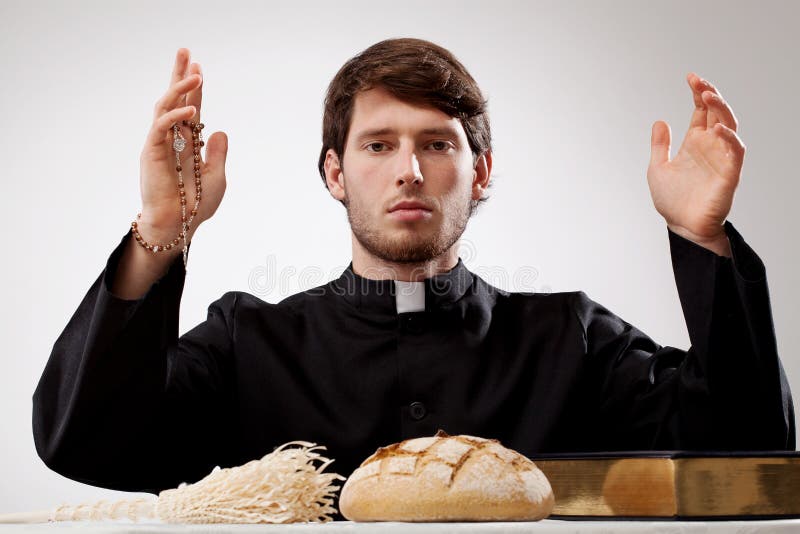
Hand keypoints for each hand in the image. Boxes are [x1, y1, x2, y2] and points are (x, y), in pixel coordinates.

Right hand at [138, 48, 226, 245]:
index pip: (191, 109)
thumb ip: (217, 153)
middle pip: (175, 99)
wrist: (178, 225)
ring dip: (180, 89)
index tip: (198, 67)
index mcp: (187, 143)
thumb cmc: (195, 206)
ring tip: (196, 74)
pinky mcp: (152, 152)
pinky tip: (192, 110)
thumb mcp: (215, 176)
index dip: (194, 89)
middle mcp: (172, 139)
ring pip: (166, 107)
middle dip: (180, 75)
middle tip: (186, 52)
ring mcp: (160, 144)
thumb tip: (219, 131)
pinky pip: (161, 127)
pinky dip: (176, 116)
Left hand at [647, 73, 744, 255]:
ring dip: (720, 109)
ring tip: (707, 96)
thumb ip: (660, 145)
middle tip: (698, 82)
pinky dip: (729, 138)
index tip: (690, 78)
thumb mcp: (658, 168)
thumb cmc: (673, 200)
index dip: (698, 94)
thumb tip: (659, 121)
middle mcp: (710, 146)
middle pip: (717, 112)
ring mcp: (721, 158)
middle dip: (710, 95)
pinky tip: (717, 128)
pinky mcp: (729, 173)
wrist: (682, 226)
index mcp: (694, 143)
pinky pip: (735, 151)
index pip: (701, 111)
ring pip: (729, 126)